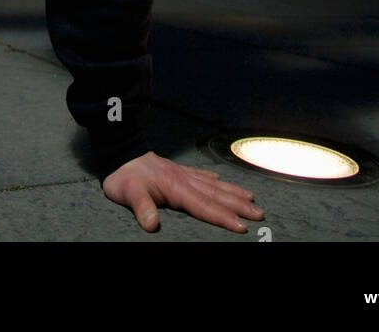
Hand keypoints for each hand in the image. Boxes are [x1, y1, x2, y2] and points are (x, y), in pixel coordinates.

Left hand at [102, 150, 264, 232]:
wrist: (120, 153)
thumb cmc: (123, 177)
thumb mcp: (127, 192)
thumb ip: (141, 207)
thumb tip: (152, 224)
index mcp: (175, 186)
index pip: (204, 205)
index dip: (223, 217)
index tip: (241, 226)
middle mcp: (184, 179)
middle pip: (216, 194)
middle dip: (238, 205)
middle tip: (259, 213)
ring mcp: (183, 173)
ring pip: (213, 184)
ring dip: (233, 192)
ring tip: (251, 198)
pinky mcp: (178, 170)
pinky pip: (202, 175)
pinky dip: (215, 180)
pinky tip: (221, 182)